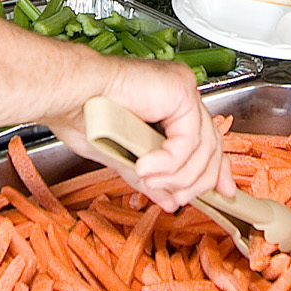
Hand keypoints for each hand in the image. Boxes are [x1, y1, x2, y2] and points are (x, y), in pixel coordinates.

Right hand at [39, 59, 231, 211]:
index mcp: (169, 105)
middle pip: (211, 144)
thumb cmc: (82, 114)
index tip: (221, 193)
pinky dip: (169, 160)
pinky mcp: (180, 90)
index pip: (207, 140)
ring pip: (203, 146)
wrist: (68, 95)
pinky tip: (146, 164)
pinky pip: (188, 139)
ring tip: (149, 178)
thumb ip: (151, 177)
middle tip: (180, 198)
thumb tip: (169, 200)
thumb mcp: (124, 157)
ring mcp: (182, 90)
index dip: (215, 170)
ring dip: (177, 174)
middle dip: (199, 179)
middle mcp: (180, 94)